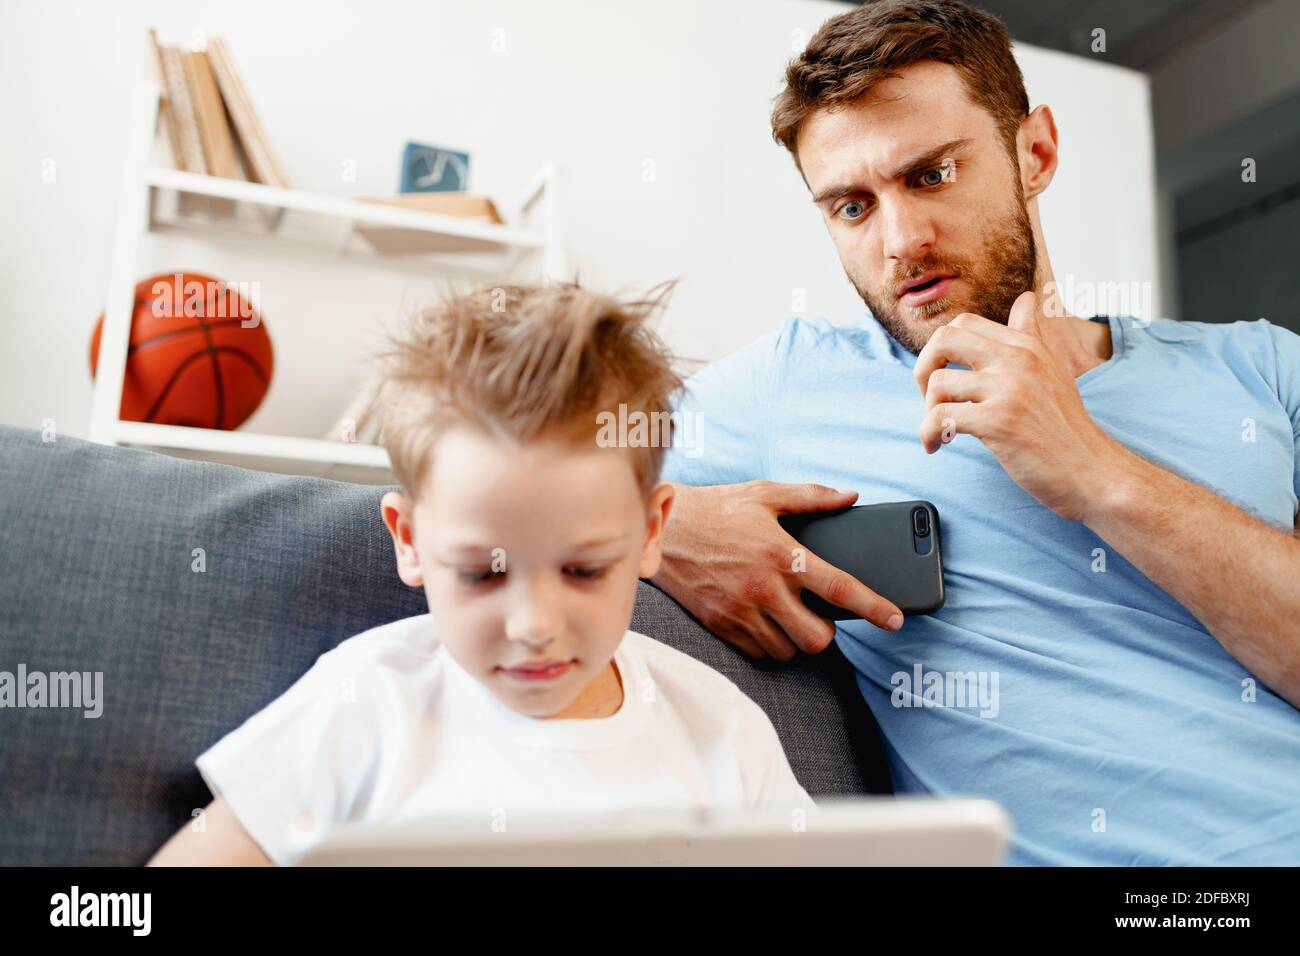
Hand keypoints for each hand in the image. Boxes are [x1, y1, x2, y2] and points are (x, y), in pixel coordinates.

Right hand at [650, 480, 904, 659]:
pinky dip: (768, 643)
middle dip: (826, 633)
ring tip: (788, 616)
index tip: (895, 620)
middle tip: (819, 616)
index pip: (838, 587)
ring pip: (788, 650)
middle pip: (816, 637)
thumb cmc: (716, 509)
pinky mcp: (720, 625)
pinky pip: (757, 652)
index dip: (873, 607)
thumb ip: (812, 497)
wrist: (661, 528)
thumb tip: (851, 497)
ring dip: (796, 639)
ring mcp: (740, 611)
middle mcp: (763, 588)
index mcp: (781, 553)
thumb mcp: (765, 494)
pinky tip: (764, 621)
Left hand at [914, 290, 1123, 521]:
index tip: (947, 379)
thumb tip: (1027, 298)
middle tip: (931, 399)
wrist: (1091, 470)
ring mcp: (1010, 389)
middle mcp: (1019, 360)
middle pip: (943, 339)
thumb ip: (1030, 334)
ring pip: (937, 382)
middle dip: (923, 370)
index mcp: (1026, 346)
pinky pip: (940, 417)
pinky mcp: (999, 421)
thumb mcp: (1051, 370)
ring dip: (928, 410)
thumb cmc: (1064, 427)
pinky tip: (937, 445)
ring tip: (942, 430)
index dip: (941, 351)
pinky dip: (929, 434)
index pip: (964, 323)